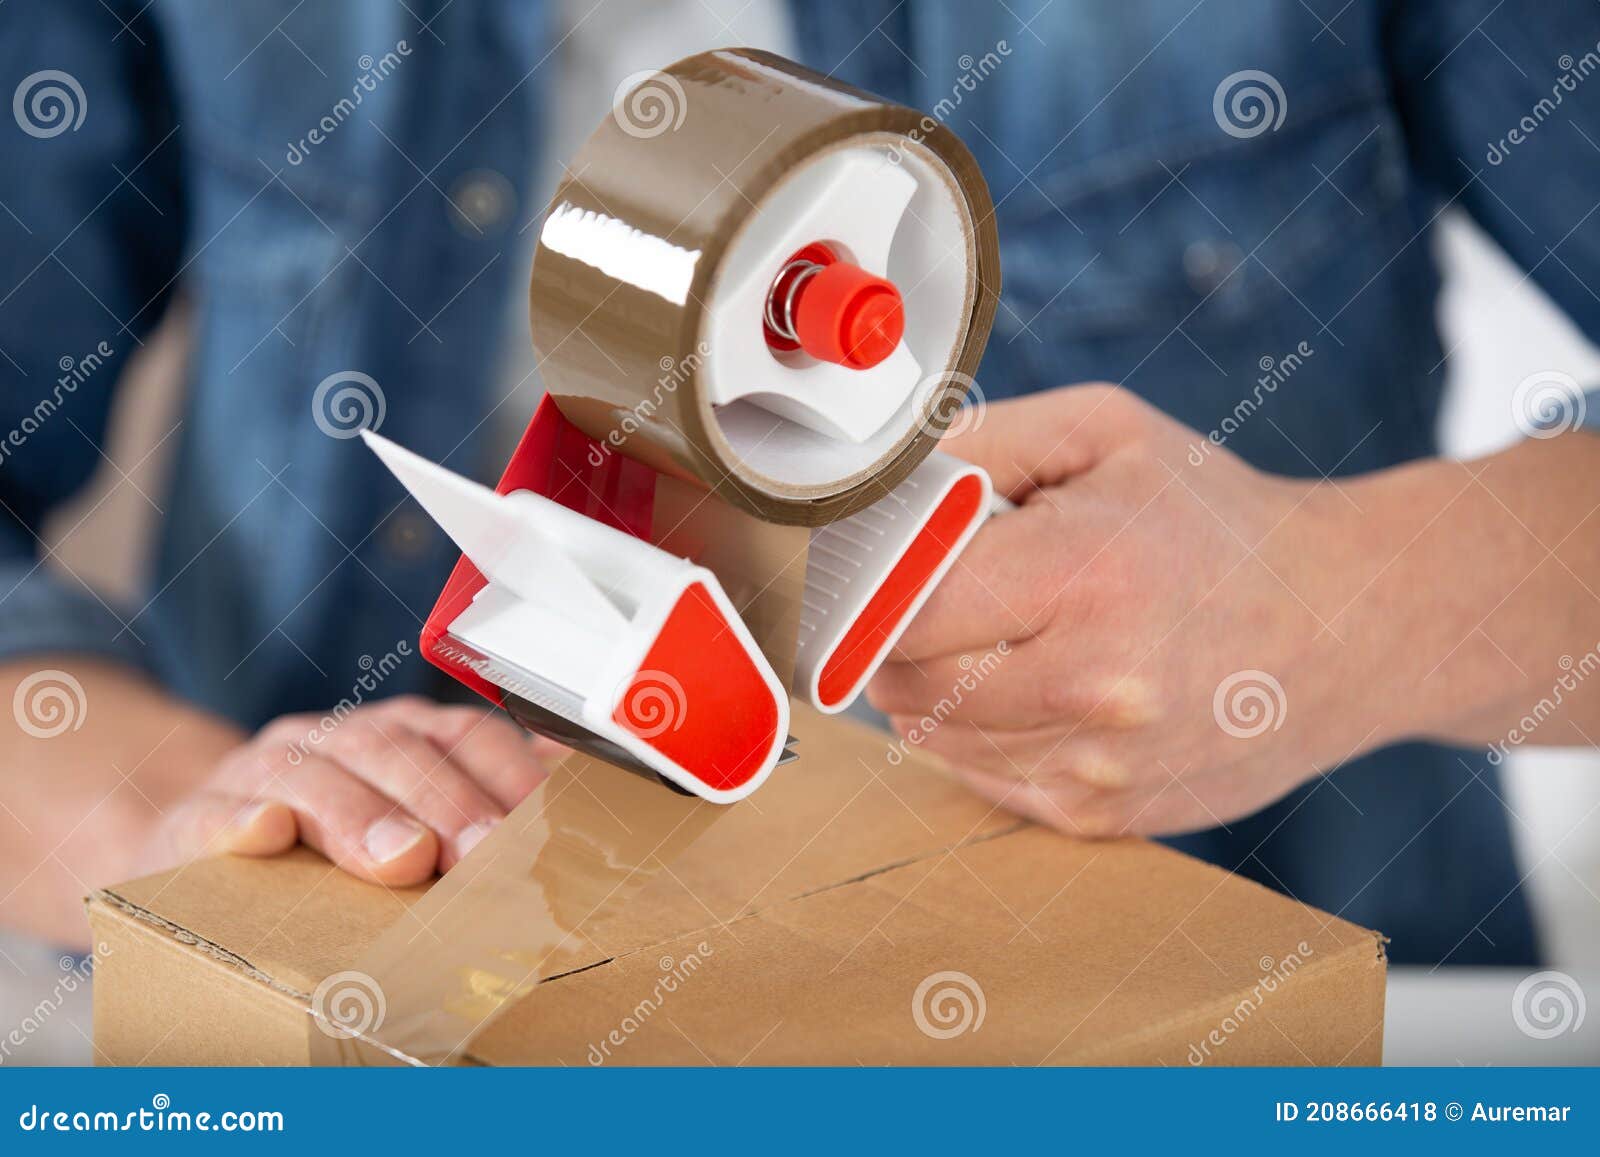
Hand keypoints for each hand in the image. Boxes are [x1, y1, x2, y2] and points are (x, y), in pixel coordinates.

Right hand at [138, 695, 560, 884]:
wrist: (195, 841)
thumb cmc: (331, 840)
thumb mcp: (411, 819)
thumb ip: (489, 805)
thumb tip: (583, 791)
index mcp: (400, 738)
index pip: (462, 738)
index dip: (504, 776)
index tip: (542, 828)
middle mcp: (336, 742)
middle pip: (396, 754)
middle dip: (446, 803)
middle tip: (483, 856)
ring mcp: (260, 774)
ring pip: (312, 777)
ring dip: (361, 817)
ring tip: (401, 861)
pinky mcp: (190, 819)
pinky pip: (212, 813)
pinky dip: (238, 822)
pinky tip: (265, 836)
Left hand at [868, 384, 1409, 837]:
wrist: (1345, 628)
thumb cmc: (1217, 520)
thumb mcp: (1106, 433)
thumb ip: (982, 442)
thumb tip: (879, 479)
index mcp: (1085, 578)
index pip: (905, 607)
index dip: (871, 584)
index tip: (875, 564)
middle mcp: (1091, 687)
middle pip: (903, 678)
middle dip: (894, 631)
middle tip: (936, 590)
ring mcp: (1096, 766)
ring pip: (929, 735)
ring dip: (929, 682)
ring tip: (995, 632)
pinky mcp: (1100, 816)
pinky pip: (977, 775)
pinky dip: (976, 730)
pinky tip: (1030, 683)